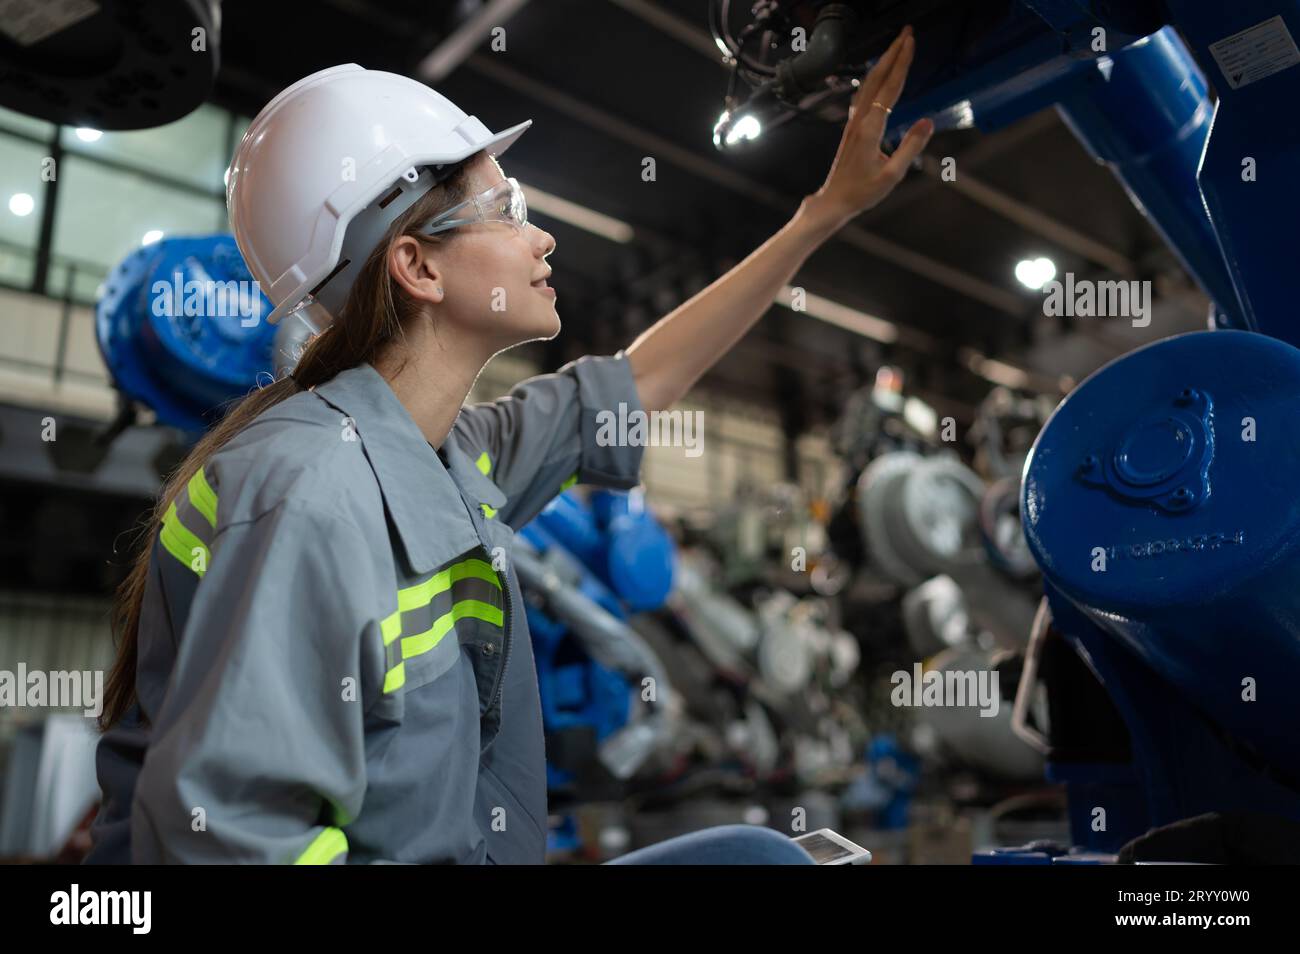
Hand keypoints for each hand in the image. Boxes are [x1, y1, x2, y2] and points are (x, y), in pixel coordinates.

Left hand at [805, 25, 932, 229]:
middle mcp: (860, 121)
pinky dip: (874, 78)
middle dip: (893, 53)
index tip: (911, 43)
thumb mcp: (892, 175)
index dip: (902, 63)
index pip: (891, 88)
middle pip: (878, 78)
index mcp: (871, 129)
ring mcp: (854, 124)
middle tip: (907, 33)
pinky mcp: (852, 129)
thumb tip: (928, 122)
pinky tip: (878, 76)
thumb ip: (911, 147)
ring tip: (896, 47)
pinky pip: (864, 95)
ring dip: (883, 63)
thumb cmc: (862, 192)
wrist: (834, 201)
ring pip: (869, 84)